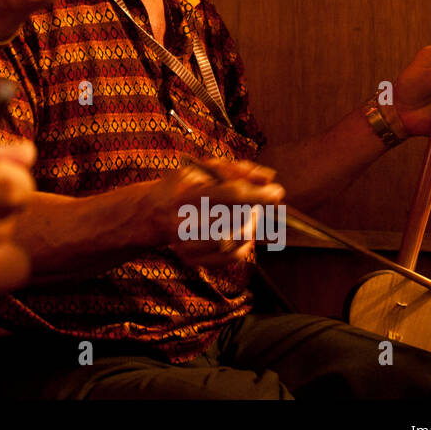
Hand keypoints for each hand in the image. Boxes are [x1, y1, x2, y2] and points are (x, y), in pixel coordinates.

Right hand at [142, 157, 284, 268]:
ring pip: (238, 241)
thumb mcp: (203, 170)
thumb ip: (236, 169)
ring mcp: (187, 245)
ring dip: (252, 227)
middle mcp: (184, 223)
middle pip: (238, 220)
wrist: (153, 213)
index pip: (232, 195)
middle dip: (257, 210)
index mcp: (186, 195)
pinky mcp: (192, 260)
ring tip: (249, 215)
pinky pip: (232, 257)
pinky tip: (241, 232)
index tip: (277, 191)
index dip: (259, 193)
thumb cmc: (183, 186)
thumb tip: (269, 177)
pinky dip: (245, 245)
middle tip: (260, 202)